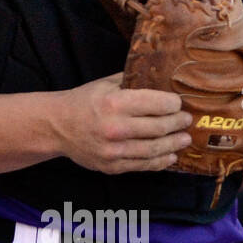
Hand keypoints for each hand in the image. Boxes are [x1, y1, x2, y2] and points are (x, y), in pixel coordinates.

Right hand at [52, 73, 191, 173]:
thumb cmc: (83, 102)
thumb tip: (160, 76)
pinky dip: (160, 161)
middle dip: (178, 124)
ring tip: (184, 139)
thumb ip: (131, 81)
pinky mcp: (112, 166)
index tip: (178, 103)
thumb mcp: (105, 84)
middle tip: (186, 120)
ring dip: (174, 144)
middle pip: (159, 128)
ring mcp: (113, 150)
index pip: (157, 104)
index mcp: (114, 103)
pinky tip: (170, 155)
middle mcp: (115, 128)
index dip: (173, 104)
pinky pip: (143, 165)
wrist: (56, 126)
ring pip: (154, 149)